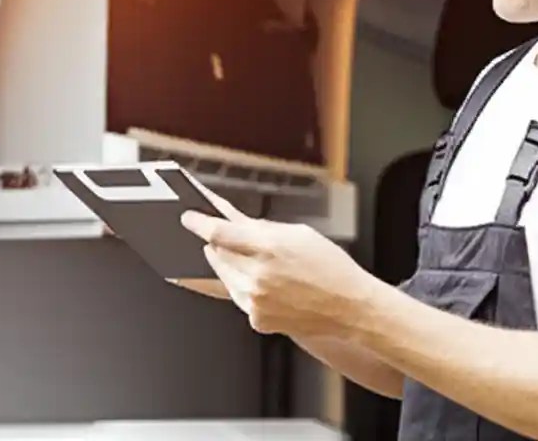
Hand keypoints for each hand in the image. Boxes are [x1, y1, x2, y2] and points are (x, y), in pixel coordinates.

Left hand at [179, 193, 372, 336]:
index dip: (199, 223)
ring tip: (248, 260)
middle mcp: (258, 276)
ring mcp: (255, 300)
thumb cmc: (331, 268)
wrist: (349, 308)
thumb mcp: (301, 235)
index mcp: (270, 248)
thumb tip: (235, 223)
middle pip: (216, 255)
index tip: (188, 218)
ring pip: (224, 276)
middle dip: (216, 245)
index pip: (220, 233)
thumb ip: (264, 229)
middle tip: (220, 238)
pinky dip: (244, 287)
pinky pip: (238, 296)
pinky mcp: (256, 319)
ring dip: (228, 265)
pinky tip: (264, 284)